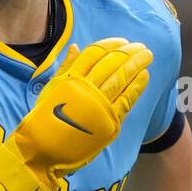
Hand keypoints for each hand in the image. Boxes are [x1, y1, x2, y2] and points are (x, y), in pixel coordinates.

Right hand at [12, 37, 151, 188]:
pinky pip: (127, 100)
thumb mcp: (51, 87)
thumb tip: (76, 46)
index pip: (95, 53)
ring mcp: (99, 105)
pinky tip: (144, 75)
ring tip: (147, 55)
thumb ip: (65, 66)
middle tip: (141, 46)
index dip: (111, 45)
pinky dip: (137, 86)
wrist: (44, 149)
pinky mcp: (109, 122)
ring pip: (122, 78)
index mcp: (71, 78)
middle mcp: (86, 88)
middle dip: (129, 52)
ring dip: (137, 64)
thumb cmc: (44, 118)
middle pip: (112, 63)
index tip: (123, 41)